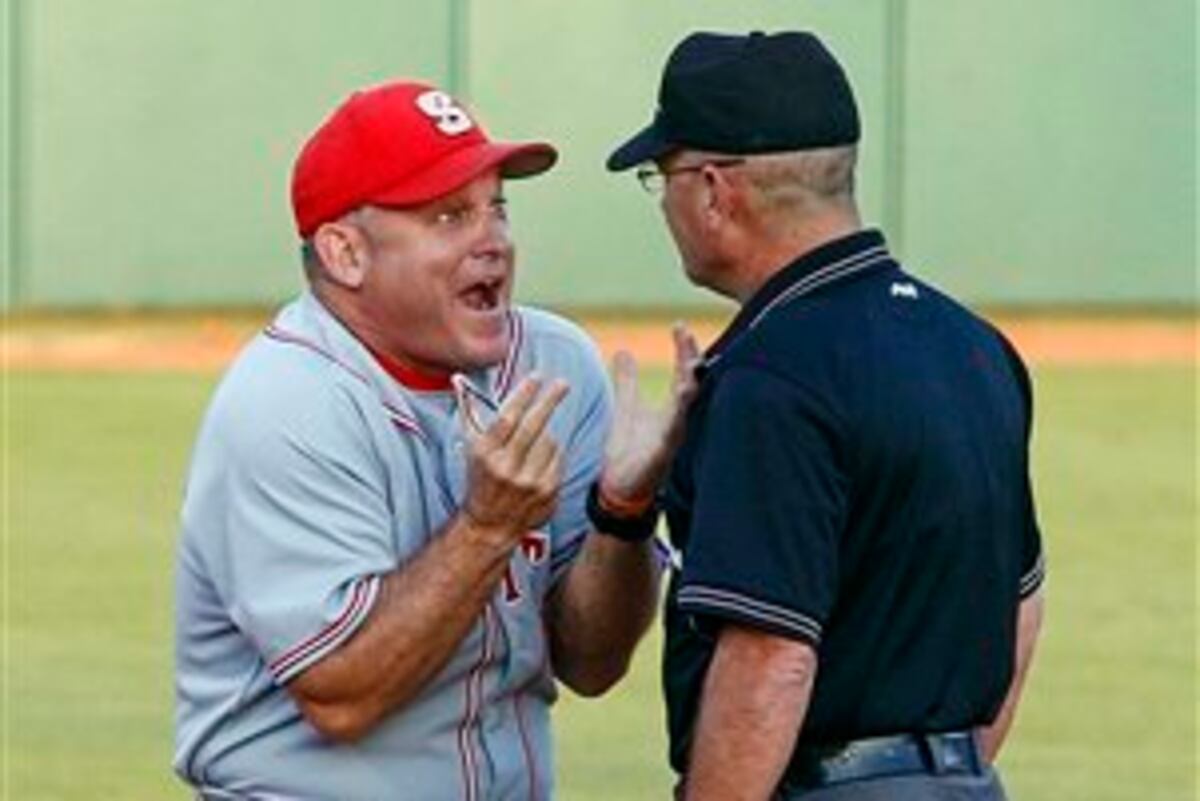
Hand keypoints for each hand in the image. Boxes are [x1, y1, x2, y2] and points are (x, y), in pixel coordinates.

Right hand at [458, 375, 569, 542]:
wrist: (490, 525)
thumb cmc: (481, 478)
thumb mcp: (471, 448)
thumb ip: (470, 414)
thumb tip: (458, 379)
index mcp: (485, 454)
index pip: (507, 417)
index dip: (524, 394)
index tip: (536, 376)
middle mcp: (506, 468)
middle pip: (533, 425)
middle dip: (549, 400)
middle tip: (562, 383)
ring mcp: (529, 481)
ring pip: (550, 440)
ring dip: (546, 434)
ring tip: (534, 444)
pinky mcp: (547, 492)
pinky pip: (559, 457)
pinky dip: (553, 453)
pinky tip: (540, 461)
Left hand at [601, 323, 700, 506]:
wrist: (619, 486)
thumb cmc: (629, 449)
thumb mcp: (626, 406)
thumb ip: (627, 381)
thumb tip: (623, 352)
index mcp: (670, 409)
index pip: (684, 373)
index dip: (684, 350)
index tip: (680, 326)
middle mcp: (677, 421)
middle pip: (691, 385)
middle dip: (690, 360)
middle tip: (686, 335)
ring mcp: (672, 439)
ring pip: (686, 409)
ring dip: (688, 386)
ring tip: (690, 363)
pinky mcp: (661, 456)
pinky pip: (671, 436)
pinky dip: (675, 420)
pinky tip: (677, 403)